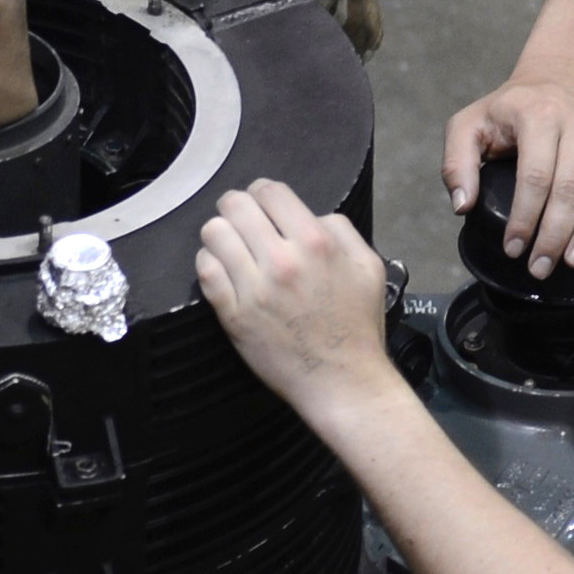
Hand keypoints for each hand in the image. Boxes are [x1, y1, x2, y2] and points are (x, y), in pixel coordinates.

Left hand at [195, 182, 396, 421]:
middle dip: (236, 207)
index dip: (262, 192)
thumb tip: (310, 216)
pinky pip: (205, 271)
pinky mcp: (233, 315)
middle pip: (235, 205)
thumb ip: (341, 230)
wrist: (343, 382)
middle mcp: (282, 260)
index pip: (270, 191)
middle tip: (240, 221)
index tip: (262, 204)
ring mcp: (254, 288)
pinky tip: (222, 269)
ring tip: (230, 246)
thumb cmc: (358, 326)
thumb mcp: (368, 266)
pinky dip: (210, 263)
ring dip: (220, 234)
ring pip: (214, 233)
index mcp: (316, 243)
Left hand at [443, 79, 573, 277]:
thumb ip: (457, 164)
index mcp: (537, 114)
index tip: (514, 249)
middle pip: (570, 189)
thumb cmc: (510, 111)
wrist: (560, 77)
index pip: (534, 177)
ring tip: (572, 261)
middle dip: (555, 235)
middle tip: (541, 267)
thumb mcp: (469, 125)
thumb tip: (462, 206)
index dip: (525, 219)